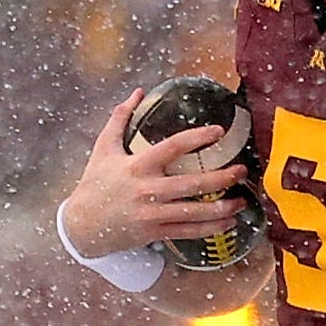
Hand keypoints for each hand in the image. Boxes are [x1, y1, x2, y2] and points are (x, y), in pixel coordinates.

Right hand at [58, 91, 252, 258]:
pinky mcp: (155, 232)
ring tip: (243, 200)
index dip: (197, 137)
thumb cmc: (95, 183)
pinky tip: (229, 221)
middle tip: (242, 170)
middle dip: (222, 177)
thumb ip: (120, 118)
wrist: (82, 225)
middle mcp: (147, 189)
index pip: (173, 147)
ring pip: (195, 212)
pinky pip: (190, 231)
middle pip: (192, 183)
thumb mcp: (104, 148)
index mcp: (137, 166)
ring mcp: (153, 214)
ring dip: (223, 207)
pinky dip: (212, 228)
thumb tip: (138, 92)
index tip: (219, 131)